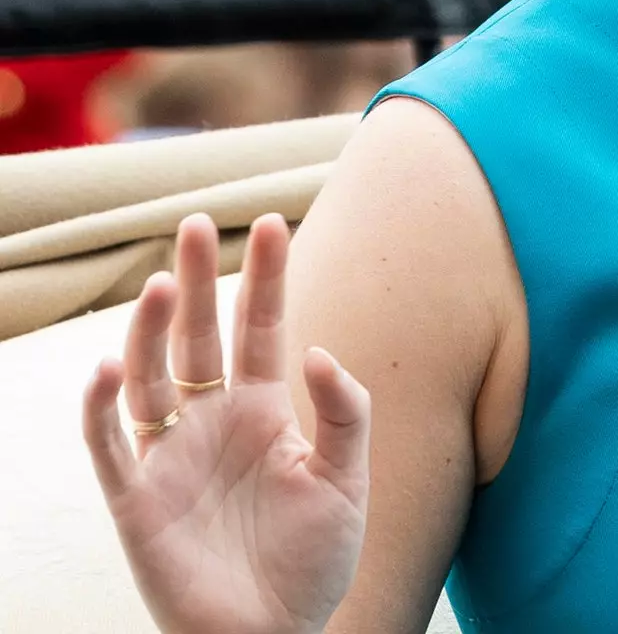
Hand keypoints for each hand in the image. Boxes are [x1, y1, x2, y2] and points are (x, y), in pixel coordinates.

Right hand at [83, 214, 370, 633]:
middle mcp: (214, 422)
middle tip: (194, 222)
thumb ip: (345, 412)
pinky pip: (112, 447)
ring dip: (152, 330)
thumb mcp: (349, 479)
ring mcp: (173, 458)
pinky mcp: (139, 502)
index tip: (274, 220)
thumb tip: (321, 351)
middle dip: (198, 279)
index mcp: (266, 410)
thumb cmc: (314, 561)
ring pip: (151, 377)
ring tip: (166, 282)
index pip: (261, 327)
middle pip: (199, 336)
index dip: (265, 277)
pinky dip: (103, 408)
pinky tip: (110, 367)